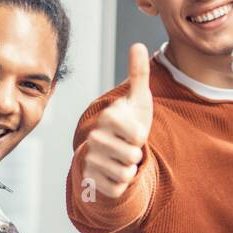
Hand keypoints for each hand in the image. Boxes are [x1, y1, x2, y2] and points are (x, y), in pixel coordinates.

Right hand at [81, 43, 153, 198]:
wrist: (112, 151)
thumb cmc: (129, 125)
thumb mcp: (138, 101)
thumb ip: (139, 75)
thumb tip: (137, 44)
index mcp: (107, 118)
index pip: (138, 135)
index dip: (141, 136)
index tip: (133, 131)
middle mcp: (94, 137)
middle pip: (131, 155)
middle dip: (135, 154)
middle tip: (127, 147)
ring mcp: (90, 159)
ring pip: (124, 173)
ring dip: (129, 169)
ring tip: (121, 159)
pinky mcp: (91, 180)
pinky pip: (117, 187)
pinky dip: (121, 184)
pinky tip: (113, 173)